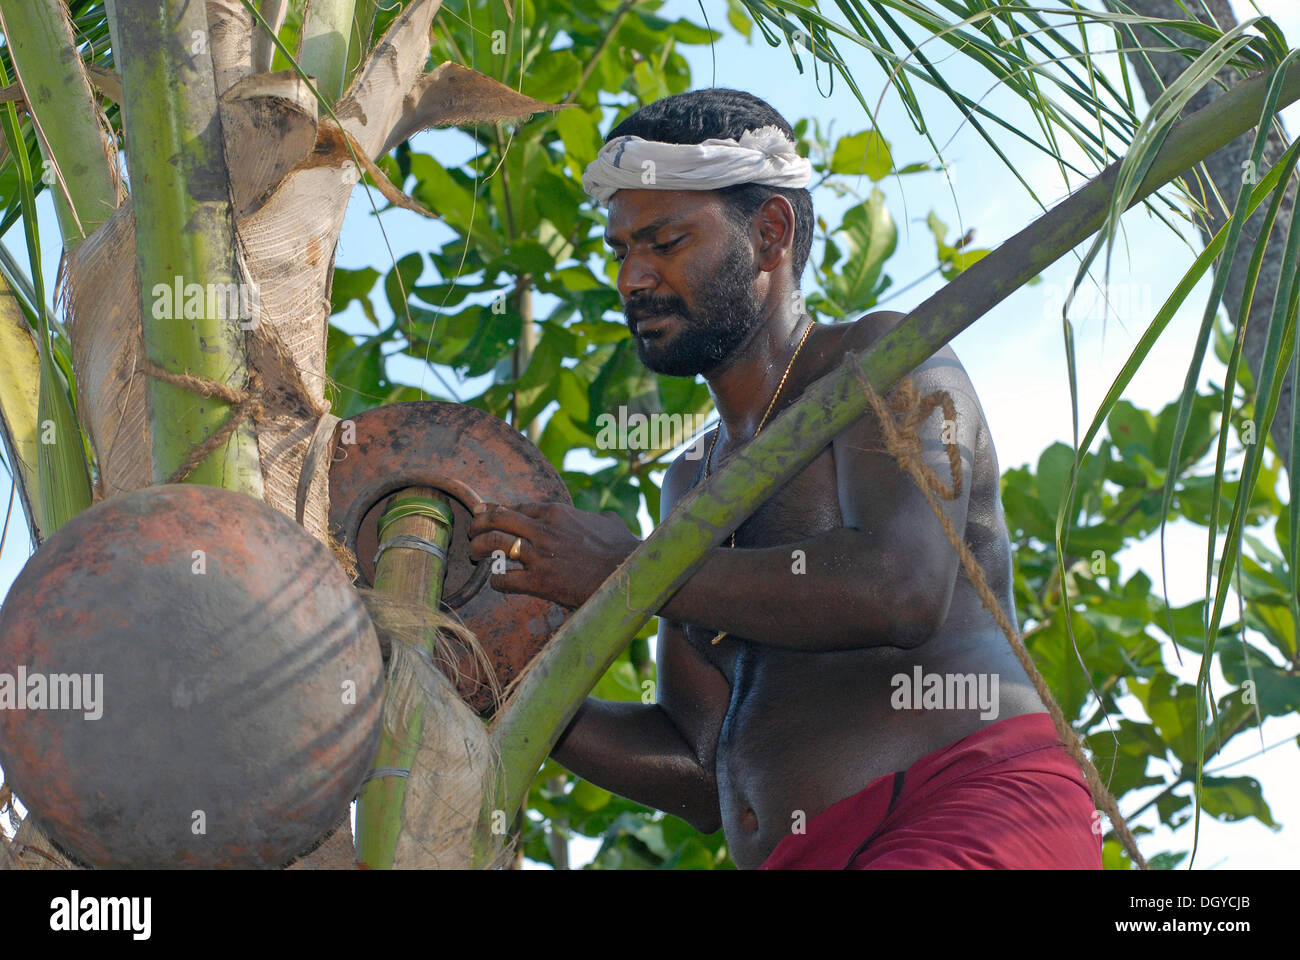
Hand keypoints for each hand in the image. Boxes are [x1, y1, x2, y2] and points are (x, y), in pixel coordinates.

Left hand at [467, 501, 640, 608]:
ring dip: (479, 548)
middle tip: (472, 532)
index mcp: (557, 512)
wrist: (628, 574)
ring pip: (494, 543)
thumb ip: (598, 516)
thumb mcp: (609, 522)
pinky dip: (494, 580)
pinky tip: (495, 582)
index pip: (514, 506)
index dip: (495, 510)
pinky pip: (504, 579)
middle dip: (479, 524)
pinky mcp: (540, 582)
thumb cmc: (622, 549)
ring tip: (474, 554)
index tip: (485, 514)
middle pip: (496, 518)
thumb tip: (602, 517)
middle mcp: (544, 529)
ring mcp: (540, 556)